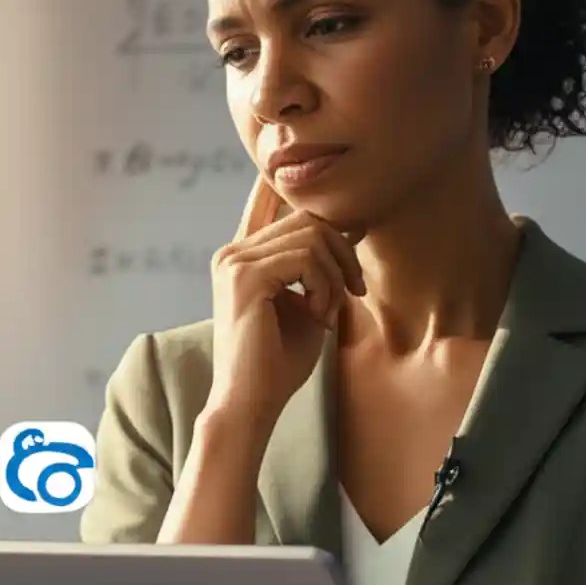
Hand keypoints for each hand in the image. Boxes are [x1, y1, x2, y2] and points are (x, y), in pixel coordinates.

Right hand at [207, 176, 366, 420]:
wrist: (250, 403)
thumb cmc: (279, 363)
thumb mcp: (309, 304)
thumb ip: (321, 267)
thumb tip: (352, 226)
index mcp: (241, 257)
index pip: (265, 203)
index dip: (289, 186)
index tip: (312, 181)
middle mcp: (232, 253)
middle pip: (306, 219)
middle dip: (342, 252)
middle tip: (353, 291)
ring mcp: (234, 262)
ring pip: (310, 235)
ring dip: (334, 274)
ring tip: (328, 311)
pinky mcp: (244, 276)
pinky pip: (306, 259)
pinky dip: (324, 287)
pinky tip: (318, 316)